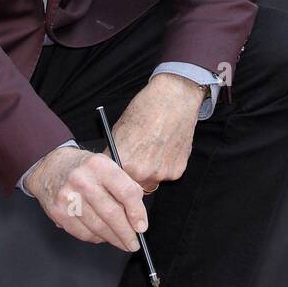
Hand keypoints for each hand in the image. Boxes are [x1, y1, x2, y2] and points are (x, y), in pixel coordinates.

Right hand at [23, 146, 147, 251]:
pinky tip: (102, 236)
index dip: (137, 213)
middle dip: (126, 233)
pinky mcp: (58, 212)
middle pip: (112, 213)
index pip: (126, 192)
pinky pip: (83, 233)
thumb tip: (138, 216)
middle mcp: (82, 180)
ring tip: (121, 241)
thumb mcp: (106, 165)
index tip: (141, 226)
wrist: (50, 168)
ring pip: (97, 227)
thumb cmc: (83, 168)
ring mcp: (68, 197)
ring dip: (112, 238)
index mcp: (99, 165)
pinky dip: (96, 238)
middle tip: (134, 242)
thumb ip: (124, 186)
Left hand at [101, 74, 202, 191]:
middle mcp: (142, 172)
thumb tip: (109, 166)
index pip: (111, 182)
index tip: (113, 175)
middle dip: (129, 179)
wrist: (174, 99)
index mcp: (124, 161)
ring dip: (147, 175)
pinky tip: (164, 149)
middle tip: (133, 163)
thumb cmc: (145, 109)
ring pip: (149, 183)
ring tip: (151, 152)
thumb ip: (114, 153)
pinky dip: (163, 167)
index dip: (112, 178)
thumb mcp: (119, 129)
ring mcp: (161, 173)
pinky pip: (165, 176)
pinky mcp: (177, 171)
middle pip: (130, 187)